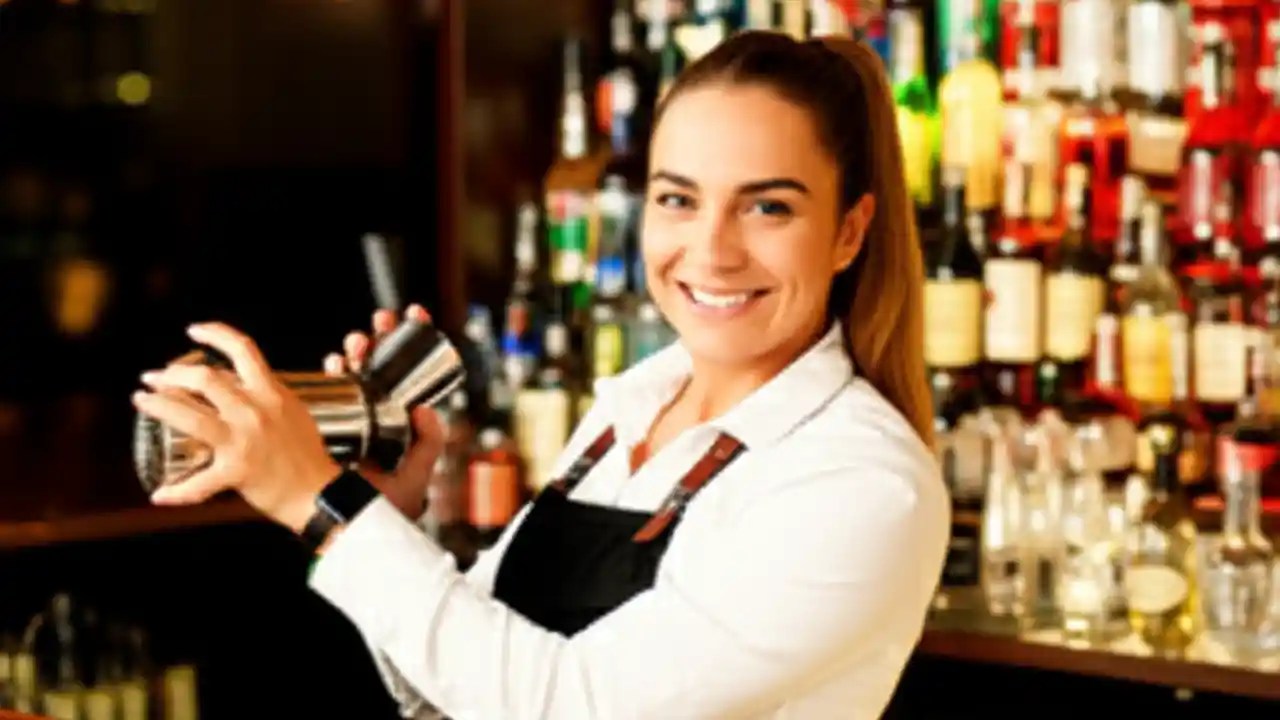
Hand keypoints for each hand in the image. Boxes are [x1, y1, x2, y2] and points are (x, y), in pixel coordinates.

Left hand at [132, 322, 339, 533]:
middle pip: (205, 378)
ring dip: (159, 405)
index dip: (215, 333)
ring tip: (143, 399)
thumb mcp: (292, 411)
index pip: (243, 350)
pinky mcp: (236, 472)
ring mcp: (244, 440)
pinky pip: (198, 483)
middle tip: (155, 377)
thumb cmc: (308, 454)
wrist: (319, 493)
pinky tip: (161, 494)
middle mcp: (256, 411)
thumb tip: (239, 383)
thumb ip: (267, 395)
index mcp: (272, 393)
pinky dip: (177, 491)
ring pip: (190, 415)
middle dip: (173, 373)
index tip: (193, 330)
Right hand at [323, 304, 445, 520]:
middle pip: (379, 361)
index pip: (406, 371)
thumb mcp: (415, 475)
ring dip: (356, 347)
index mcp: (397, 420)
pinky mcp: (320, 422)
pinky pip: (324, 387)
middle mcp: (373, 412)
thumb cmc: (380, 510)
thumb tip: (425, 407)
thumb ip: (429, 443)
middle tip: (380, 323)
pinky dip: (331, 369)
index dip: (411, 337)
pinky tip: (335, 365)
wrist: (343, 531)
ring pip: (353, 368)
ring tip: (356, 345)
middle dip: (380, 336)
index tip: (415, 314)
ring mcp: (348, 415)